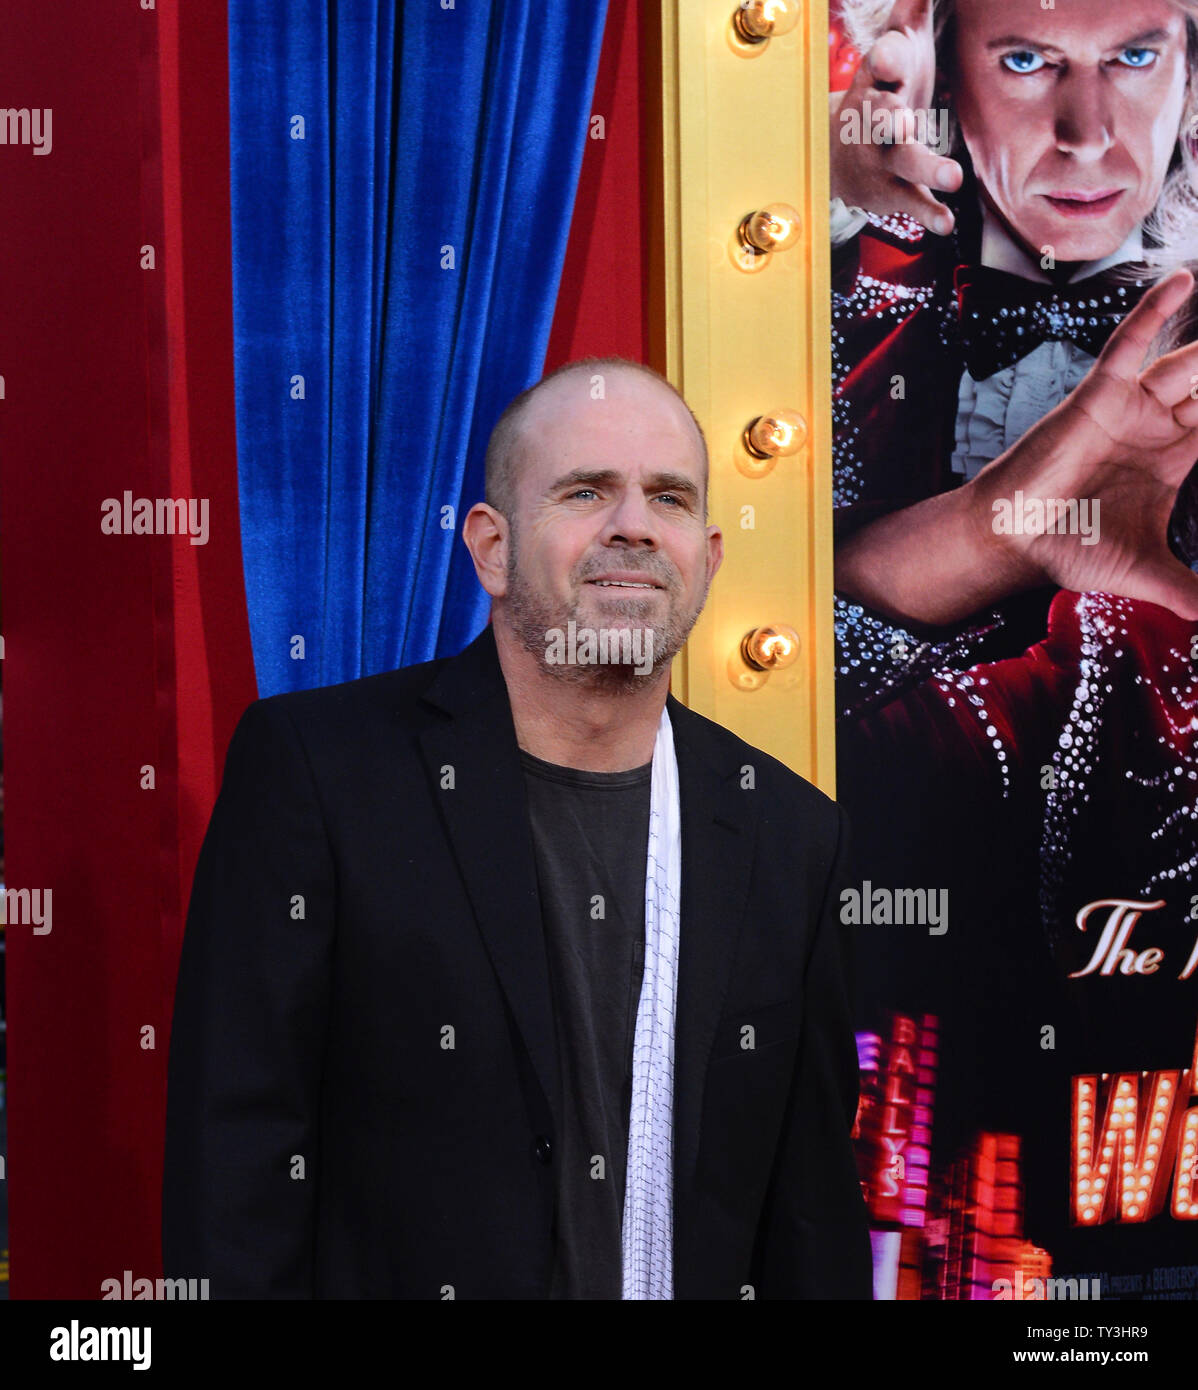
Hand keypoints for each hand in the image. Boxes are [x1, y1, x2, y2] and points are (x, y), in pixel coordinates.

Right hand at [829, 0, 961, 233]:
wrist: (838, 158)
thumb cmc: (879, 96)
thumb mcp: (891, 54)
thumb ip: (908, 14)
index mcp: (876, 83)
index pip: (877, 69)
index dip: (884, 62)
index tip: (891, 55)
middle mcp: (875, 122)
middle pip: (881, 119)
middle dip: (891, 120)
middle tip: (905, 121)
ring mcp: (882, 159)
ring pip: (902, 162)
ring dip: (927, 167)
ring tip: (954, 176)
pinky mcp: (892, 191)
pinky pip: (912, 202)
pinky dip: (928, 213)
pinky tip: (947, 222)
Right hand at [970, 268, 1197, 618]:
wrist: (1015, 536)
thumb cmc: (1072, 549)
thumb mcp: (1146, 572)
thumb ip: (1188, 590)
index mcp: (1177, 460)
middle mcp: (1159, 426)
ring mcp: (1131, 406)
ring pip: (1187, 364)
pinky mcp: (1098, 394)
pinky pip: (1129, 345)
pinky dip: (1154, 312)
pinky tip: (1184, 281)